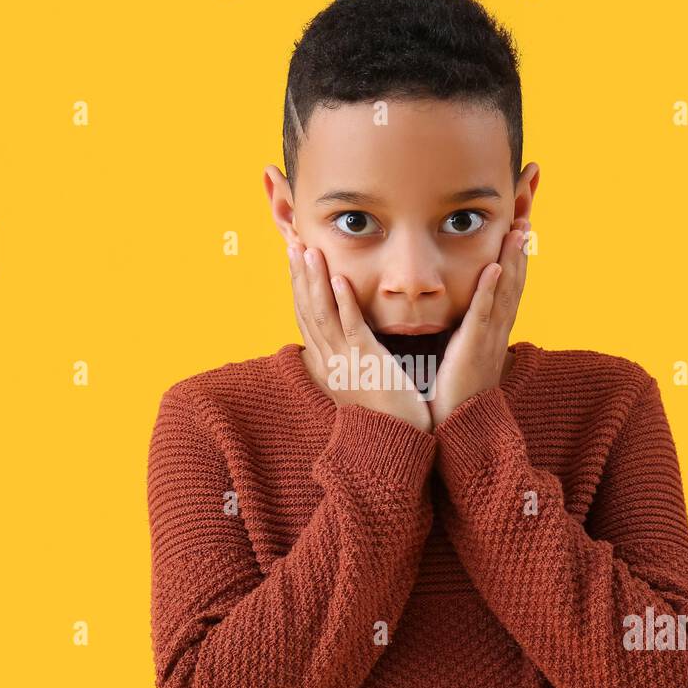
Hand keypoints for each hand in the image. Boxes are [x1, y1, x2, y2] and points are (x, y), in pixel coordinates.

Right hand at [287, 240, 433, 432]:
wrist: (395, 443)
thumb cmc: (384, 414)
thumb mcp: (359, 380)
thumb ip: (350, 358)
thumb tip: (347, 339)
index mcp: (326, 363)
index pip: (306, 318)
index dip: (298, 287)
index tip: (295, 260)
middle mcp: (328, 361)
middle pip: (306, 311)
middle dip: (299, 276)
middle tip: (293, 244)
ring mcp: (345, 361)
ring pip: (322, 314)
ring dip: (314, 281)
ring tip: (308, 252)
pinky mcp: (365, 363)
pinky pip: (350, 327)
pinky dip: (343, 301)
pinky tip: (338, 278)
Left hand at [428, 220, 529, 427]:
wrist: (459, 427)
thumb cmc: (455, 393)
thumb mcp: (459, 352)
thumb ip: (460, 330)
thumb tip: (451, 311)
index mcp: (493, 330)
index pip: (508, 286)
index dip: (515, 257)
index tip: (520, 229)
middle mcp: (497, 330)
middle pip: (515, 281)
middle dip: (521, 249)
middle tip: (528, 217)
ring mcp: (489, 338)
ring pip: (506, 292)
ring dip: (513, 260)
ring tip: (520, 231)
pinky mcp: (474, 348)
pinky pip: (485, 315)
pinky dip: (492, 291)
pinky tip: (496, 268)